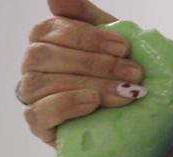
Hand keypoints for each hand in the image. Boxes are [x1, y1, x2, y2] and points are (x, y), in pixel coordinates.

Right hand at [20, 0, 147, 145]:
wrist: (140, 120)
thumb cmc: (120, 76)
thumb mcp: (109, 42)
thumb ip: (84, 15)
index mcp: (45, 40)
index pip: (50, 30)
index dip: (87, 37)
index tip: (124, 47)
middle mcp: (33, 66)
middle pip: (44, 56)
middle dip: (93, 63)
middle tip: (132, 74)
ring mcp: (32, 97)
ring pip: (41, 82)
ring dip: (89, 84)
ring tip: (124, 92)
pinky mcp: (37, 126)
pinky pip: (36, 113)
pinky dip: (66, 104)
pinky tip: (92, 103)